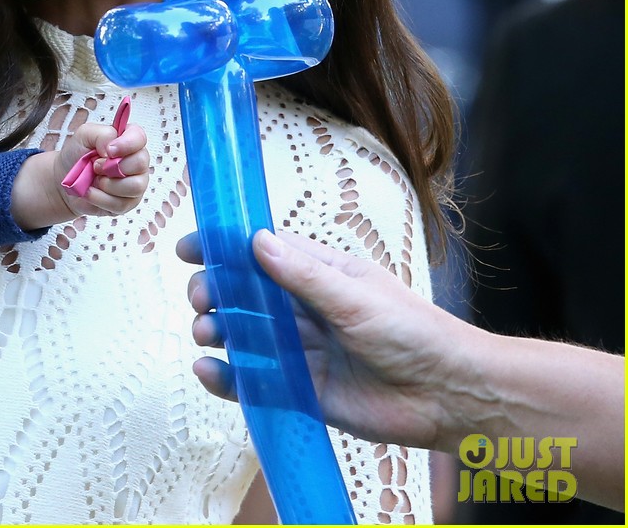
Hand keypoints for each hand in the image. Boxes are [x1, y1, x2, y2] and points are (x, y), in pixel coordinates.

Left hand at [11, 120, 148, 228]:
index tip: (108, 150)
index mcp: (128, 141)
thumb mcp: (84, 135)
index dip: (127, 144)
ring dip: (108, 184)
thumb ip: (101, 133)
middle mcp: (137, 162)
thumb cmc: (77, 156)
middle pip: (140, 163)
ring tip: (95, 180)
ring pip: (134, 186)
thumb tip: (112, 146)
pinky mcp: (128, 203)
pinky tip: (91, 192)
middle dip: (113, 166)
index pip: (140, 137)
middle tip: (95, 166)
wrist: (64, 181)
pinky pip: (121, 203)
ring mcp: (135, 183)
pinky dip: (100, 198)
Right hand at [177, 229, 463, 451]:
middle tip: (202, 299)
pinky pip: (253, 381)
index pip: (259, 252)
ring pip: (242, 335)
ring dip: (214, 330)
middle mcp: (302, 308)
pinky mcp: (300, 390)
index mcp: (317, 273)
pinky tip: (208, 371)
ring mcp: (299, 349)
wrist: (449, 396)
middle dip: (213, 291)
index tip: (189, 249)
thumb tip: (254, 241)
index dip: (222, 248)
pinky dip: (226, 378)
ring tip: (205, 333)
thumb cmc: (412, 332)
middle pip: (242, 294)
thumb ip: (303, 274)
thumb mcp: (354, 296)